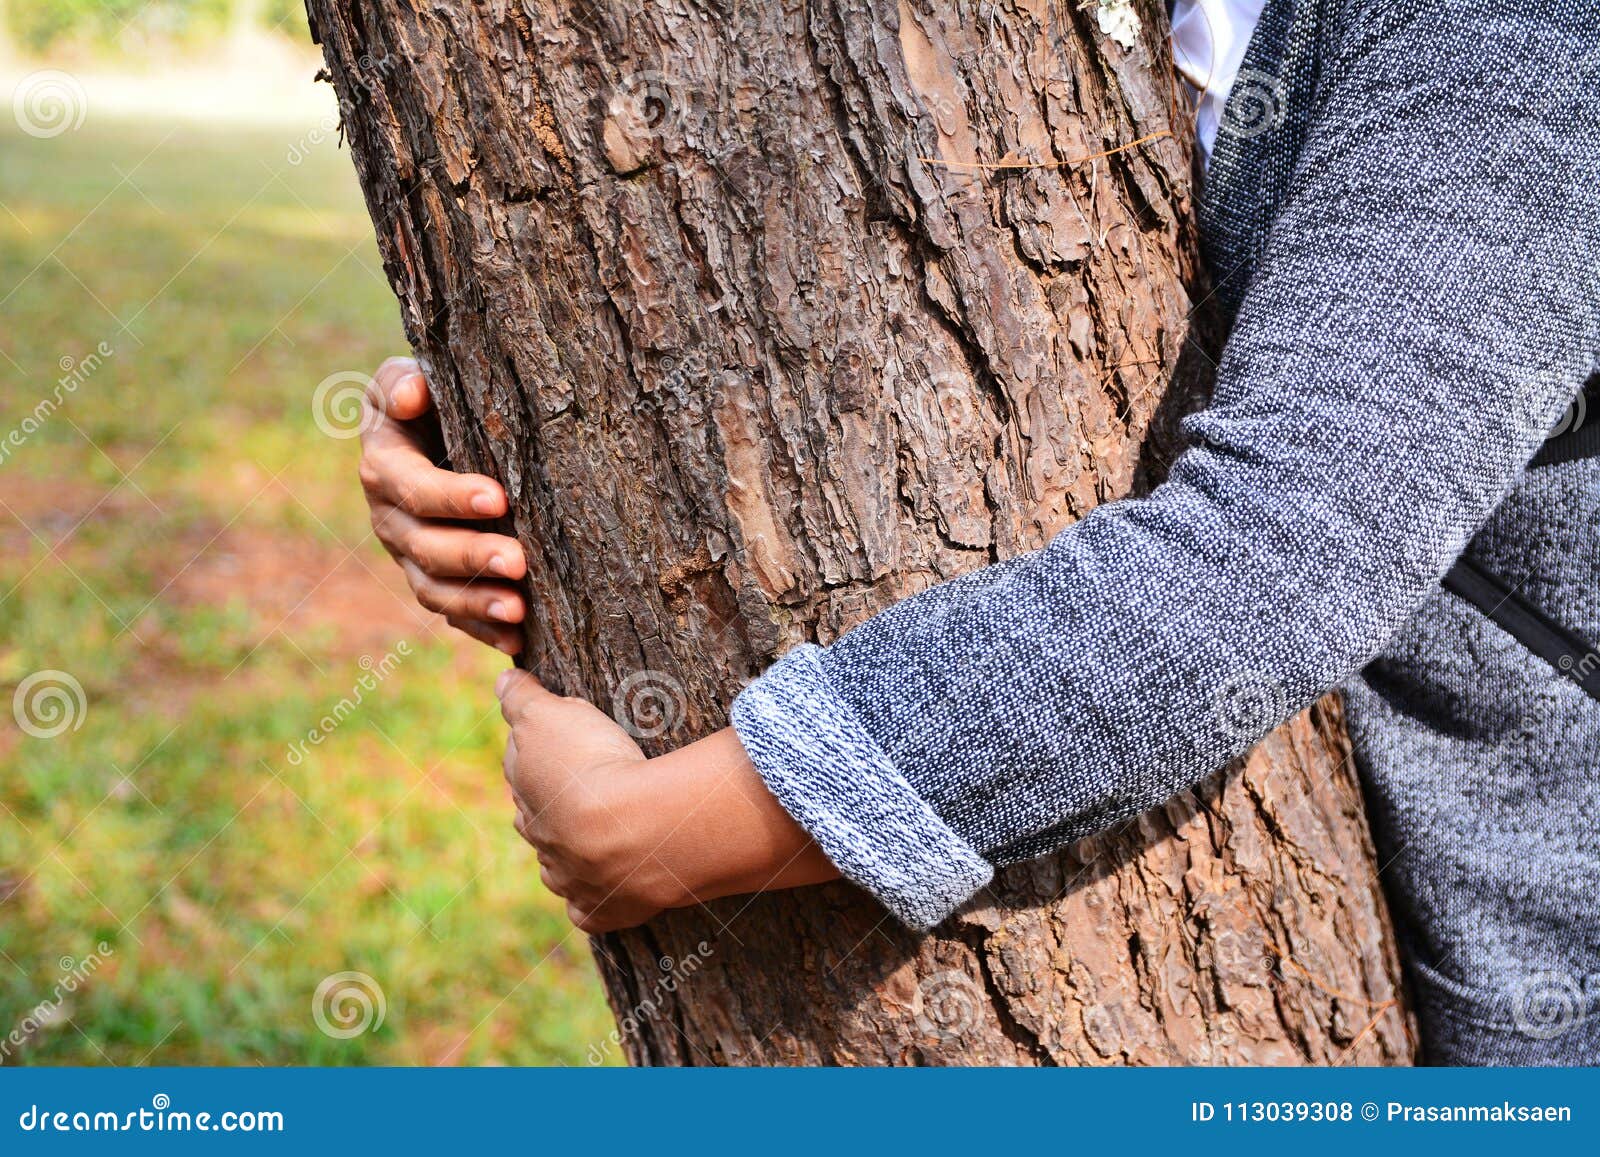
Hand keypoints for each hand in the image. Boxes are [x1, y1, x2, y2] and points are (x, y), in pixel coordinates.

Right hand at [358, 357, 526, 653]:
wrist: (437, 428)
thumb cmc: (430, 397)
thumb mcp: (408, 378)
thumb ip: (400, 381)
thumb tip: (410, 394)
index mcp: (384, 467)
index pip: (413, 487)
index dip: (451, 496)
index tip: (499, 498)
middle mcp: (391, 519)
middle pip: (425, 547)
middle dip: (472, 556)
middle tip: (518, 561)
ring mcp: (411, 556)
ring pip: (435, 590)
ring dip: (477, 602)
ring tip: (520, 611)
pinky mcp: (436, 581)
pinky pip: (454, 614)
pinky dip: (483, 630)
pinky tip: (519, 641)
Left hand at [496, 669, 840, 932]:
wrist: (632, 834)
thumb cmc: (588, 767)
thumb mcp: (548, 715)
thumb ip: (520, 698)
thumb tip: (500, 680)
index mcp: (524, 796)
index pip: (521, 775)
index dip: (536, 761)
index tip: (553, 752)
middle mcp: (540, 843)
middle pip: (537, 825)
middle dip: (549, 812)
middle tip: (576, 796)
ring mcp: (569, 880)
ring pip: (560, 868)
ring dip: (571, 857)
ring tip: (598, 842)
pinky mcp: (603, 911)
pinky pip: (590, 911)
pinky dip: (594, 903)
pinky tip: (605, 893)